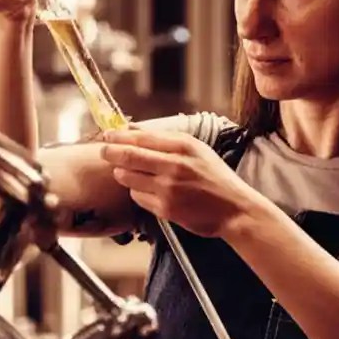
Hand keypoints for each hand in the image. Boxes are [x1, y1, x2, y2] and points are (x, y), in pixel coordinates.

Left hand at [99, 129, 262, 238]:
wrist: (234, 209)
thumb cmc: (215, 177)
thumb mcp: (197, 149)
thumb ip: (166, 139)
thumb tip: (133, 129)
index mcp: (183, 146)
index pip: (140, 137)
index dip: (118, 136)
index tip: (107, 135)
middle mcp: (174, 165)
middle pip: (128, 156)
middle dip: (110, 152)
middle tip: (103, 151)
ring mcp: (168, 188)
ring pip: (129, 178)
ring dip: (122, 174)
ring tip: (125, 171)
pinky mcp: (165, 209)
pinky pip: (138, 197)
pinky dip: (137, 192)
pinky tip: (148, 190)